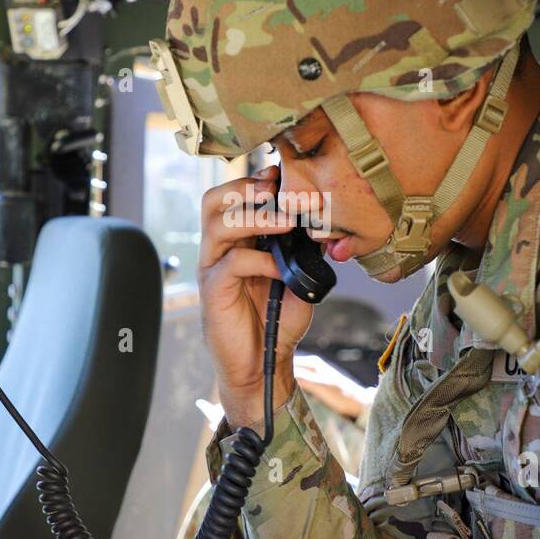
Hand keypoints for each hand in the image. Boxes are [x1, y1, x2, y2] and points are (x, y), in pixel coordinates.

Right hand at [197, 165, 317, 431]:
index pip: (233, 195)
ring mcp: (213, 269)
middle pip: (213, 200)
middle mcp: (219, 249)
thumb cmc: (278, 319)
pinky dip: (259, 260)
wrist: (265, 364)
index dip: (255, 179)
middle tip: (276, 190)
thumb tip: (325, 222)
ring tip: (284, 223)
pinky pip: (231, 264)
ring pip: (218, 225)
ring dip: (254, 217)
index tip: (284, 174)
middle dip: (245, 187)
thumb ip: (305, 249)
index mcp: (237, 239)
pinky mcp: (214, 293)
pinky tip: (280, 268)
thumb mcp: (299, 276)